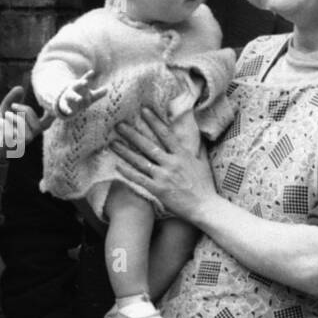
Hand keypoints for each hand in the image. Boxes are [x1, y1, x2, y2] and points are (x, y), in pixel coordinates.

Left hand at [0, 87, 44, 173]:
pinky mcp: (2, 152)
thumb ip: (10, 103)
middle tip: (13, 106)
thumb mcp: (0, 115)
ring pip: (28, 135)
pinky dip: (5, 125)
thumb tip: (21, 88)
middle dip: (28, 112)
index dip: (51, 116)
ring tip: (3, 115)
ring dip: (17, 120)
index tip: (50, 105)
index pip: (44, 126)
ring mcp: (13, 148)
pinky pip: (11, 137)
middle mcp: (22, 142)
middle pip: (38, 127)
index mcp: (25, 132)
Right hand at [56, 70, 107, 117]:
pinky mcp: (63, 104)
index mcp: (79, 86)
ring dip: (75, 97)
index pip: (84, 79)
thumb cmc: (80, 97)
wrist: (65, 103)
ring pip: (71, 95)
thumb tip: (107, 89)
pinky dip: (67, 110)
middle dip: (80, 83)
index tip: (92, 72)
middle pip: (76, 85)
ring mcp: (67, 96)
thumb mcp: (90, 96)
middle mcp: (73, 89)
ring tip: (80, 99)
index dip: (88, 76)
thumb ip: (98, 93)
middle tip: (86, 82)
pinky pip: (65, 107)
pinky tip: (70, 113)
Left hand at [110, 106, 215, 221]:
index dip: (154, 121)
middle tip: (118, 125)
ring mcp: (164, 176)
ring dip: (125, 152)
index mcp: (182, 154)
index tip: (144, 110)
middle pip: (148, 145)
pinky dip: (128, 173)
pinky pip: (140, 179)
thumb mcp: (202, 162)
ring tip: (112, 143)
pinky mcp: (158, 190)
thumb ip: (197, 146)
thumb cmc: (205, 185)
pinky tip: (117, 166)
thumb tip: (196, 133)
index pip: (166, 134)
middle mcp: (172, 163)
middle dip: (132, 134)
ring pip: (140, 161)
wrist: (205, 207)